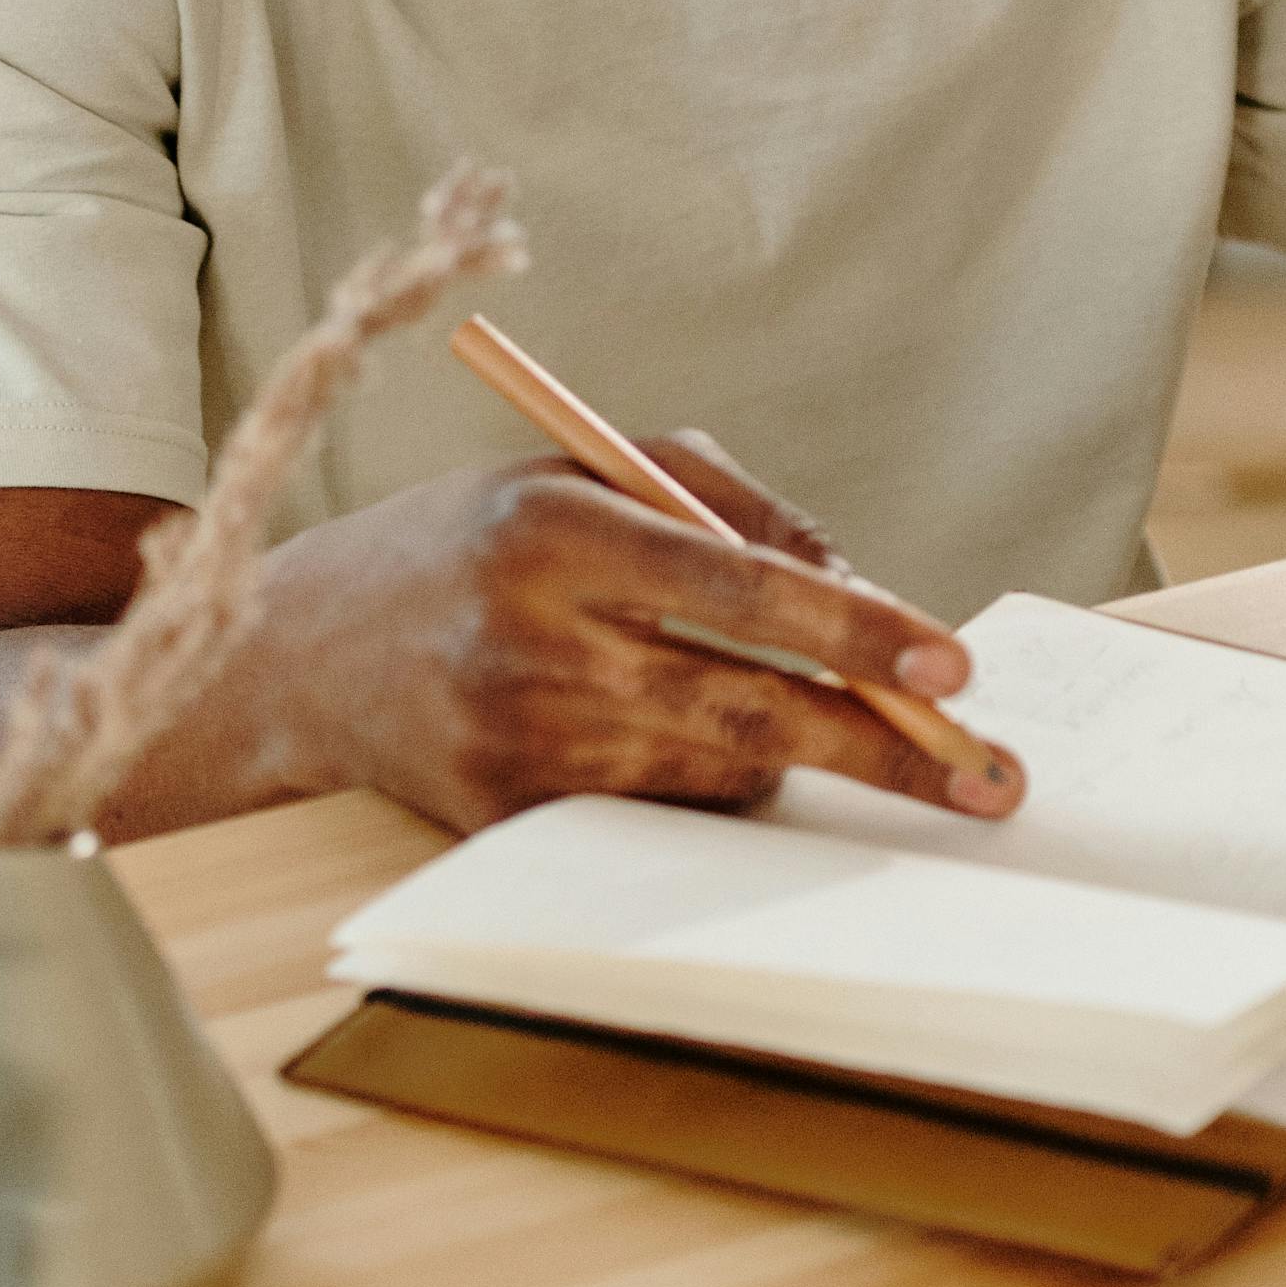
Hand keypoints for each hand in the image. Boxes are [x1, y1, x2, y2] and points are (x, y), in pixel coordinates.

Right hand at [251, 431, 1018, 831]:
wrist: (300, 650)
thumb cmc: (477, 541)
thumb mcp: (587, 469)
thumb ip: (731, 503)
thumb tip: (863, 590)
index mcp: (553, 526)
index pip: (740, 587)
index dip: (857, 634)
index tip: (952, 667)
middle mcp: (526, 635)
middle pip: (747, 706)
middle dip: (883, 746)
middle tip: (985, 776)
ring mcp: (508, 737)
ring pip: (716, 770)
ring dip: (794, 759)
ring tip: (837, 735)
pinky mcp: (499, 817)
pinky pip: (659, 817)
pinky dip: (712, 788)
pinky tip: (702, 749)